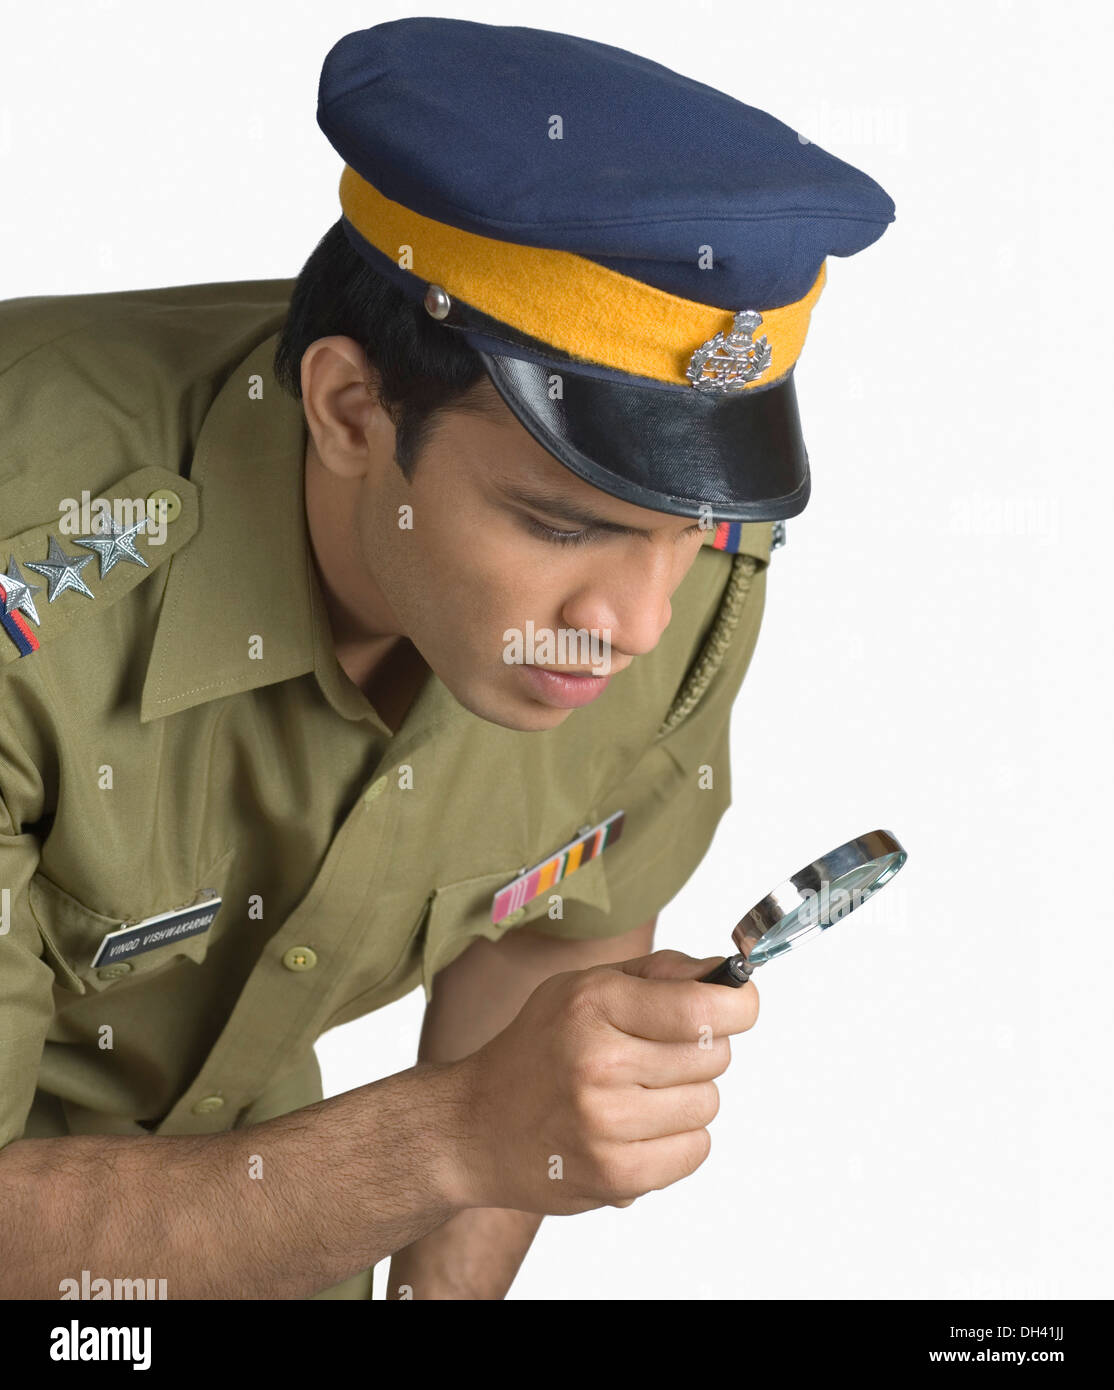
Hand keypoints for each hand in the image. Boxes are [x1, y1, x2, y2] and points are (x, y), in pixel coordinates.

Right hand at [443, 948, 758, 1213]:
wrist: (472, 1128)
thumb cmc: (537, 1049)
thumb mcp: (583, 988)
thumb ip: (661, 973)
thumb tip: (730, 975)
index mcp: (592, 1004)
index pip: (702, 1007)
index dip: (738, 1005)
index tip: (737, 1006)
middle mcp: (598, 1062)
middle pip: (714, 1056)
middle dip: (699, 1050)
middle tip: (655, 1054)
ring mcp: (606, 1124)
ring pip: (709, 1104)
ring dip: (685, 1098)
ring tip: (637, 1094)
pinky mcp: (615, 1175)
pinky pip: (696, 1151)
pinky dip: (676, 1140)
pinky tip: (636, 1129)